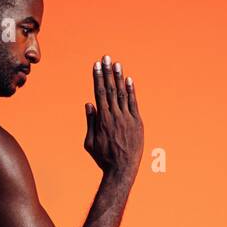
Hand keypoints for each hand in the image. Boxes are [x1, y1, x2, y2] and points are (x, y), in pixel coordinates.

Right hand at [84, 55, 143, 179]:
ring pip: (121, 93)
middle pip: (109, 89)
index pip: (99, 93)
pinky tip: (128, 79)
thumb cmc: (103, 158)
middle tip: (106, 58)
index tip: (96, 65)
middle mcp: (114, 115)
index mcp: (102, 119)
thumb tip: (89, 104)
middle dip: (107, 72)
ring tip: (116, 64)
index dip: (97, 77)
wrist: (122, 169)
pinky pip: (133, 103)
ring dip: (119, 77)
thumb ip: (91, 122)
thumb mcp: (90, 142)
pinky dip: (130, 91)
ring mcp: (127, 118)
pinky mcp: (137, 122)